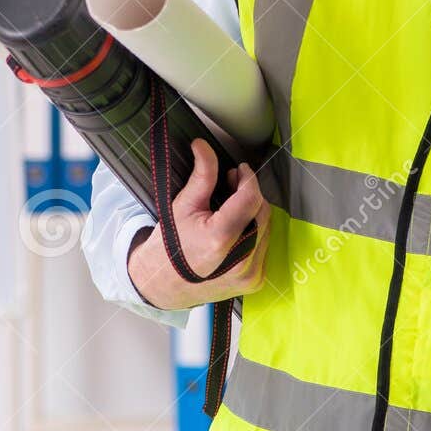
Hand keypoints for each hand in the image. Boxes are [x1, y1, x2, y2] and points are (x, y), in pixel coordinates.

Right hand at [126, 138, 271, 311]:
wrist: (163, 285)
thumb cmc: (169, 246)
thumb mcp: (182, 206)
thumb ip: (202, 175)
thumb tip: (203, 145)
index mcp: (219, 239)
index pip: (251, 198)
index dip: (248, 178)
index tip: (239, 170)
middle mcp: (240, 261)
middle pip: (262, 211)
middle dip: (249, 193)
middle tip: (231, 184)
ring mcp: (249, 274)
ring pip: (267, 227)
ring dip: (253, 212)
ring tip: (232, 206)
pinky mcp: (255, 281)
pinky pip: (264, 246)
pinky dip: (254, 232)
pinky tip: (236, 229)